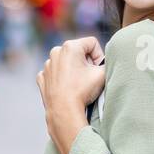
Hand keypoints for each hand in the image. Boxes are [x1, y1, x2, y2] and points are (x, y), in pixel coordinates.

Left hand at [38, 37, 105, 153]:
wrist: (64, 110)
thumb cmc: (83, 91)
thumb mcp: (102, 74)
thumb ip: (109, 62)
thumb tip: (110, 61)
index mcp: (70, 46)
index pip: (92, 43)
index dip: (99, 56)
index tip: (97, 69)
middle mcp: (56, 52)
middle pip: (78, 52)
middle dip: (86, 63)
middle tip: (89, 77)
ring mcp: (47, 65)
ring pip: (66, 62)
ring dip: (74, 70)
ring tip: (78, 84)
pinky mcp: (42, 77)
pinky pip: (55, 73)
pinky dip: (62, 78)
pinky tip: (67, 88)